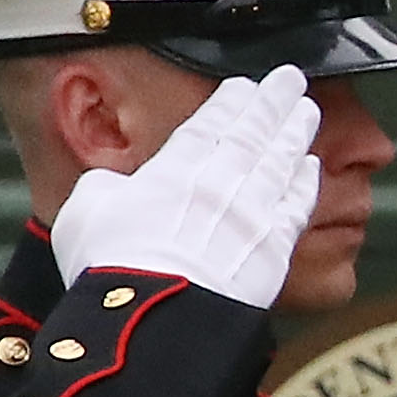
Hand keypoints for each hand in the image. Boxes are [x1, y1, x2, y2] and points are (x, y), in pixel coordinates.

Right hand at [49, 68, 322, 311]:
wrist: (155, 317)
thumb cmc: (112, 268)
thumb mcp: (85, 214)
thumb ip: (104, 190)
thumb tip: (111, 186)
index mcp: (175, 170)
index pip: (209, 125)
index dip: (230, 101)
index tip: (244, 84)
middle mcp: (221, 184)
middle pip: (253, 133)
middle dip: (273, 102)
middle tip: (291, 79)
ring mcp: (252, 214)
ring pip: (281, 161)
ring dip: (295, 133)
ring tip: (307, 110)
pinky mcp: (274, 249)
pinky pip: (296, 207)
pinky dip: (305, 183)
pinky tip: (311, 168)